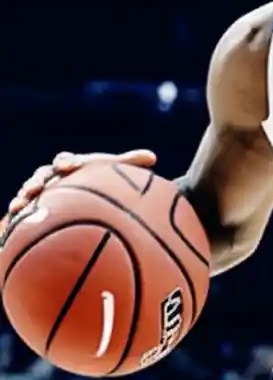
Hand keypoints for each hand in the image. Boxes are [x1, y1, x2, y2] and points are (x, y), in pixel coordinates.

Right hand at [6, 149, 156, 216]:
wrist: (81, 192)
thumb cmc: (97, 178)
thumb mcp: (112, 171)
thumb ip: (128, 163)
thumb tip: (152, 156)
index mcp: (70, 164)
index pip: (66, 160)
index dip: (66, 161)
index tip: (68, 165)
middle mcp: (51, 176)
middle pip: (41, 176)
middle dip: (37, 181)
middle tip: (36, 187)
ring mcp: (39, 191)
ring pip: (27, 193)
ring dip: (22, 198)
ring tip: (19, 205)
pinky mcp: (32, 206)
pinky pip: (22, 210)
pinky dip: (16, 214)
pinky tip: (12, 222)